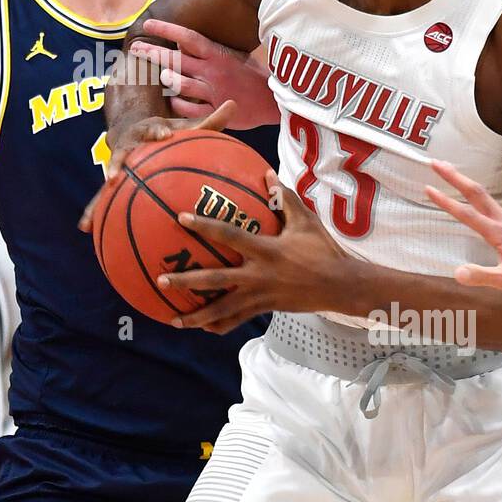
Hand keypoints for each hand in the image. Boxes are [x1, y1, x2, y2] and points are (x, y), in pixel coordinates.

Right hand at [77, 99, 236, 231]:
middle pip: (119, 155)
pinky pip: (102, 198)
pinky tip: (86, 230)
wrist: (131, 128)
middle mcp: (127, 147)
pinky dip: (94, 212)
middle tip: (114, 175)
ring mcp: (117, 165)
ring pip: (105, 181)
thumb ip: (209, 121)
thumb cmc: (165, 132)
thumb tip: (233, 104)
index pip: (152, 130)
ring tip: (90, 218)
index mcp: (147, 131)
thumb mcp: (184, 126)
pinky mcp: (113, 180)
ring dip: (98, 198)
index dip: (156, 132)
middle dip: (116, 164)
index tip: (163, 135)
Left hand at [129, 19, 278, 129]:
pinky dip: (178, 104)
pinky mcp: (216, 110)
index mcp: (217, 54)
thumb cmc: (254, 75)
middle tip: (135, 49)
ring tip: (159, 75)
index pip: (187, 37)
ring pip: (181, 84)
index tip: (148, 25)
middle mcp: (212, 71)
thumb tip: (184, 41)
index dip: (166, 30)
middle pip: (176, 60)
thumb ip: (211, 50)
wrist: (275, 100)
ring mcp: (213, 91)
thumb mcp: (236, 55)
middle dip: (153, 53)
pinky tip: (172, 100)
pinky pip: (190, 109)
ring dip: (167, 79)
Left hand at [158, 170, 347, 333]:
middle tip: (161, 280)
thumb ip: (284, 197)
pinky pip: (237, 320)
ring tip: (173, 320)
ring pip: (222, 309)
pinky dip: (219, 325)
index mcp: (265, 250)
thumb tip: (267, 174)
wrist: (340, 285)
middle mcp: (257, 275)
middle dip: (186, 281)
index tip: (180, 218)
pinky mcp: (264, 308)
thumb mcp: (305, 220)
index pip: (228, 235)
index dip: (204, 226)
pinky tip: (203, 328)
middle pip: (215, 281)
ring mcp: (259, 295)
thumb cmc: (322, 249)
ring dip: (196, 315)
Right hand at [423, 159, 501, 298]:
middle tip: (436, 163)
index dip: (446, 201)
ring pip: (483, 195)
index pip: (467, 214)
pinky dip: (477, 194)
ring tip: (450, 171)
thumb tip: (456, 273)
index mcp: (498, 234)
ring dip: (465, 181)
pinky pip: (491, 203)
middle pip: (476, 193)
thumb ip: (482, 276)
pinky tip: (474, 196)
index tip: (428, 188)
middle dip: (454, 177)